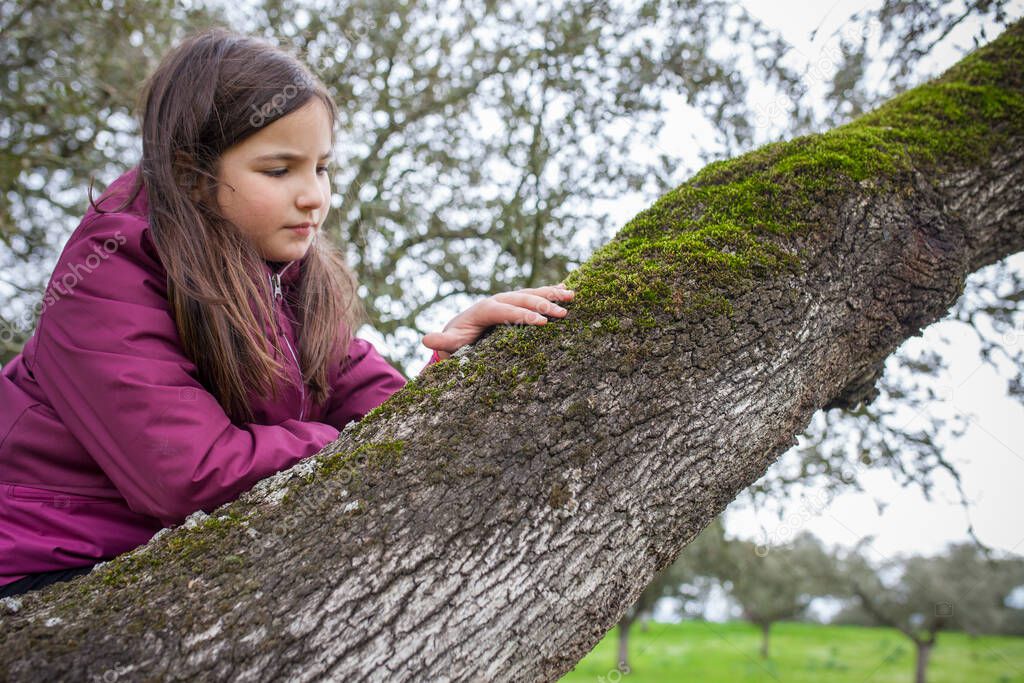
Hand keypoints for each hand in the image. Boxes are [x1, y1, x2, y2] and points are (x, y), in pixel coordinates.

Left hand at [423, 283, 574, 359]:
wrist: (460, 332)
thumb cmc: (457, 341)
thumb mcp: (450, 344)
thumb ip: (443, 341)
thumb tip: (426, 338)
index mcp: (483, 310)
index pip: (505, 311)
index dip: (523, 316)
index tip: (541, 323)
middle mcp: (497, 300)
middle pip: (521, 299)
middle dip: (542, 305)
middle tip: (563, 314)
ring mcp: (507, 299)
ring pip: (531, 293)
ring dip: (551, 294)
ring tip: (571, 296)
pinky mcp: (515, 302)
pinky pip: (534, 294)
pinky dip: (549, 291)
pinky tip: (566, 290)